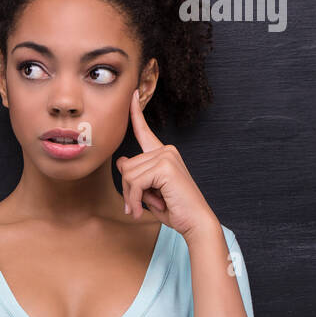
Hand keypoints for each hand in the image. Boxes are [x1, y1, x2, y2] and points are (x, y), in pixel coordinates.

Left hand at [116, 89, 217, 240]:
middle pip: (125, 165)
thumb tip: (120, 160)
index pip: (144, 130)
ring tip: (145, 207)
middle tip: (141, 204)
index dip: (135, 112)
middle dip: (128, 190)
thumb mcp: (148, 190)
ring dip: (132, 196)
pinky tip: (144, 209)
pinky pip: (135, 182)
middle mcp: (165, 150)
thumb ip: (135, 174)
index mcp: (162, 154)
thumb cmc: (173, 208)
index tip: (132, 94)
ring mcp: (166, 156)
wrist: (195, 222)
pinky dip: (135, 199)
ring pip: (128, 174)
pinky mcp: (165, 166)